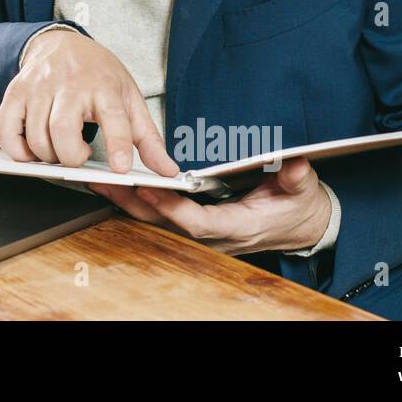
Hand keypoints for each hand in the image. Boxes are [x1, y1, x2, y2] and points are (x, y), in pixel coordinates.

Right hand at [0, 29, 177, 175]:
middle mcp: (69, 85)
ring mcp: (38, 87)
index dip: (117, 144)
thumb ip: (148, 138)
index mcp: (103, 86)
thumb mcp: (130, 98)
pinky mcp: (15, 93)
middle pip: (63, 131)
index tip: (121, 168)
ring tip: (59, 149)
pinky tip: (31, 148)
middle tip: (78, 155)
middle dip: (71, 157)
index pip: (113, 117)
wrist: (62, 43)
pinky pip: (5, 130)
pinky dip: (16, 149)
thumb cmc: (97, 73)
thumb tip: (166, 170)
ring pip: (35, 136)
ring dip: (47, 155)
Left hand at [88, 157, 330, 254]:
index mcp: (238, 227)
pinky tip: (115, 188)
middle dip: (134, 205)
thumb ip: (297, 178)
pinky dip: (136, 204)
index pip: (199, 223)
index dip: (173, 209)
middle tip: (106, 183)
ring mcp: (202, 235)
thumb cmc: (297, 206)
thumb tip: (295, 165)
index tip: (150, 191)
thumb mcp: (303, 189)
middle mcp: (215, 237)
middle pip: (166, 225)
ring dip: (127, 204)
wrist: (299, 225)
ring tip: (99, 182)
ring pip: (157, 223)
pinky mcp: (194, 227)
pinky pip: (160, 219)